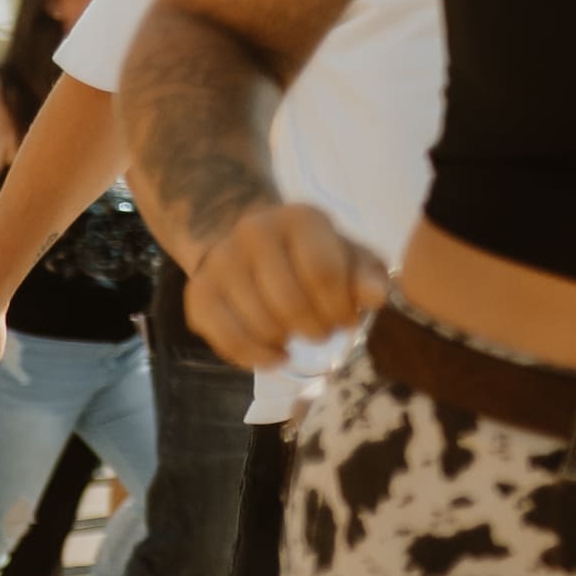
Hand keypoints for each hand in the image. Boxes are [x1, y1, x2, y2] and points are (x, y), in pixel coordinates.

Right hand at [183, 203, 388, 372]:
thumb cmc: (312, 254)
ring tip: (298, 334)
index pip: (323, 273)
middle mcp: (253, 232)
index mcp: (299, 219)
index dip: (340, 308)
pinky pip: (228, 339)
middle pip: (290, 303)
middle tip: (324, 332)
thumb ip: (367, 275)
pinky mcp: (198, 292)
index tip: (347, 320)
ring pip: (261, 324)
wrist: (251, 244)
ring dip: (287, 341)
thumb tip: (377, 298)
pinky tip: (277, 355)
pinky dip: (257, 357)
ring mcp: (221, 261)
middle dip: (316, 329)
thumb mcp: (348, 256)